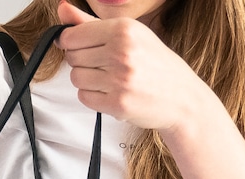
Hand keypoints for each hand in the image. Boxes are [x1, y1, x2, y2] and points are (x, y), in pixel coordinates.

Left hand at [56, 2, 204, 130]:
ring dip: (86, 80)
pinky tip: (109, 92)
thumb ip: (91, 23)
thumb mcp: (129, 35)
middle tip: (102, 66)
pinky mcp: (117, 104)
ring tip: (107, 80)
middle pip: (73, 57)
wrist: (182, 98)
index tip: (80, 47)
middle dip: (82, 62)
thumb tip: (61, 9)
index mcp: (123, 29)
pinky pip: (85, 97)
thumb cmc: (156, 65)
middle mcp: (120, 52)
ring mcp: (119, 80)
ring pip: (76, 78)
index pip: (73, 35)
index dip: (70, 43)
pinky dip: (92, 97)